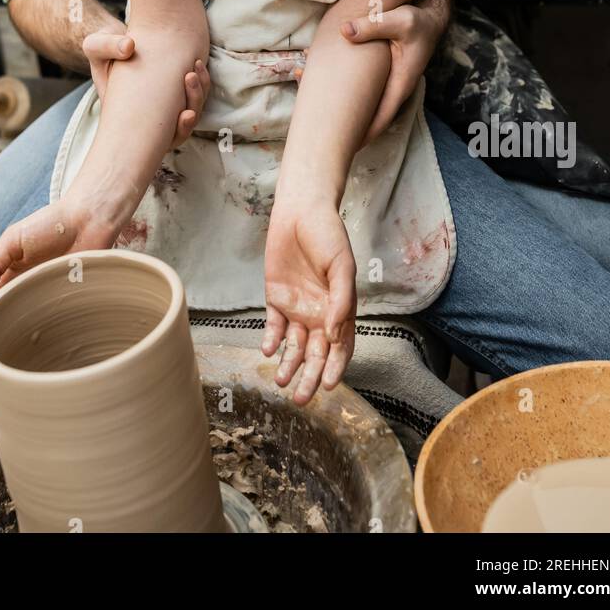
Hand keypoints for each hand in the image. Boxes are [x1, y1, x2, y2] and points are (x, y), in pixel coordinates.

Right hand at [0, 196, 113, 379]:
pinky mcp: (66, 306)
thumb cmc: (49, 224)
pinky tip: (33, 361)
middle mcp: (23, 295)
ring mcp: (44, 302)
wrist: (88, 219)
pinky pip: (50, 329)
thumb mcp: (11, 240)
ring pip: (22, 333)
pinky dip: (40, 346)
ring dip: (9, 354)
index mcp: (6, 279)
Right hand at [82, 27, 209, 145]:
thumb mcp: (96, 45)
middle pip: (178, 128)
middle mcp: (148, 115)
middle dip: (192, 108)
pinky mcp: (174, 90)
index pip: (155, 138)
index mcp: (130, 116)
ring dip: (198, 94)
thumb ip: (106, 45)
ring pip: (190, 111)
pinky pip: (193, 96)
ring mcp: (163, 104)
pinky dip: (200, 84)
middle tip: (189, 78)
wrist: (117, 40)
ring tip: (195, 70)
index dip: (176, 132)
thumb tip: (128, 47)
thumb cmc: (105, 48)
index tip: (186, 114)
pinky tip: (198, 66)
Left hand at [262, 200, 355, 404]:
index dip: (336, 367)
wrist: (300, 210)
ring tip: (280, 381)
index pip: (340, 347)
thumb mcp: (341, 265)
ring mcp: (297, 308)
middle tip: (301, 399)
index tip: (329, 385)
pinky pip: (273, 326)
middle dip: (309, 377)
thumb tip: (333, 334)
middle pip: (315, 354)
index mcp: (339, 309)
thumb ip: (340, 300)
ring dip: (288, 365)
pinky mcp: (276, 299)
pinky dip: (271, 340)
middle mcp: (319, 314)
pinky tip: (268, 349)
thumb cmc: (328, 235)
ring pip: (293, 347)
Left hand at [292, 3, 444, 142]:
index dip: (364, 135)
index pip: (381, 118)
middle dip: (348, 126)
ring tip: (314, 109)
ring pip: (364, 103)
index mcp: (400, 83)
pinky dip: (345, 91)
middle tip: (321, 134)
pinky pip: (364, 91)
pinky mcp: (382, 76)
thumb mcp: (399, 20)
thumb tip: (344, 31)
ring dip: (343, 108)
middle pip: (370, 116)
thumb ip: (373, 25)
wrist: (430, 18)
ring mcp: (388, 84)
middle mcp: (394, 88)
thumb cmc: (418, 22)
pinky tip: (324, 84)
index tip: (346, 148)